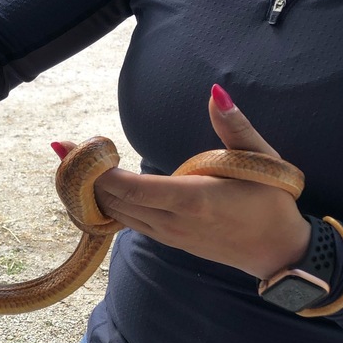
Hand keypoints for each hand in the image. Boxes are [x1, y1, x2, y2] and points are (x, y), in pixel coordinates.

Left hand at [90, 86, 310, 279]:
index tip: (74, 150)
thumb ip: (234, 126)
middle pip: (115, 202)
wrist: (279, 251)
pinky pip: (130, 223)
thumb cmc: (273, 200)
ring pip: (118, 216)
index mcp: (192, 198)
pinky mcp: (170, 240)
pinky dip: (110, 207)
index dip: (98, 172)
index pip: (130, 188)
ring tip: (73, 169)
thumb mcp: (261, 158)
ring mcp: (169, 234)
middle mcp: (173, 221)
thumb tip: (215, 92)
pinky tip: (99, 192)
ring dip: (94, 195)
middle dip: (86, 180)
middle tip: (63, 152)